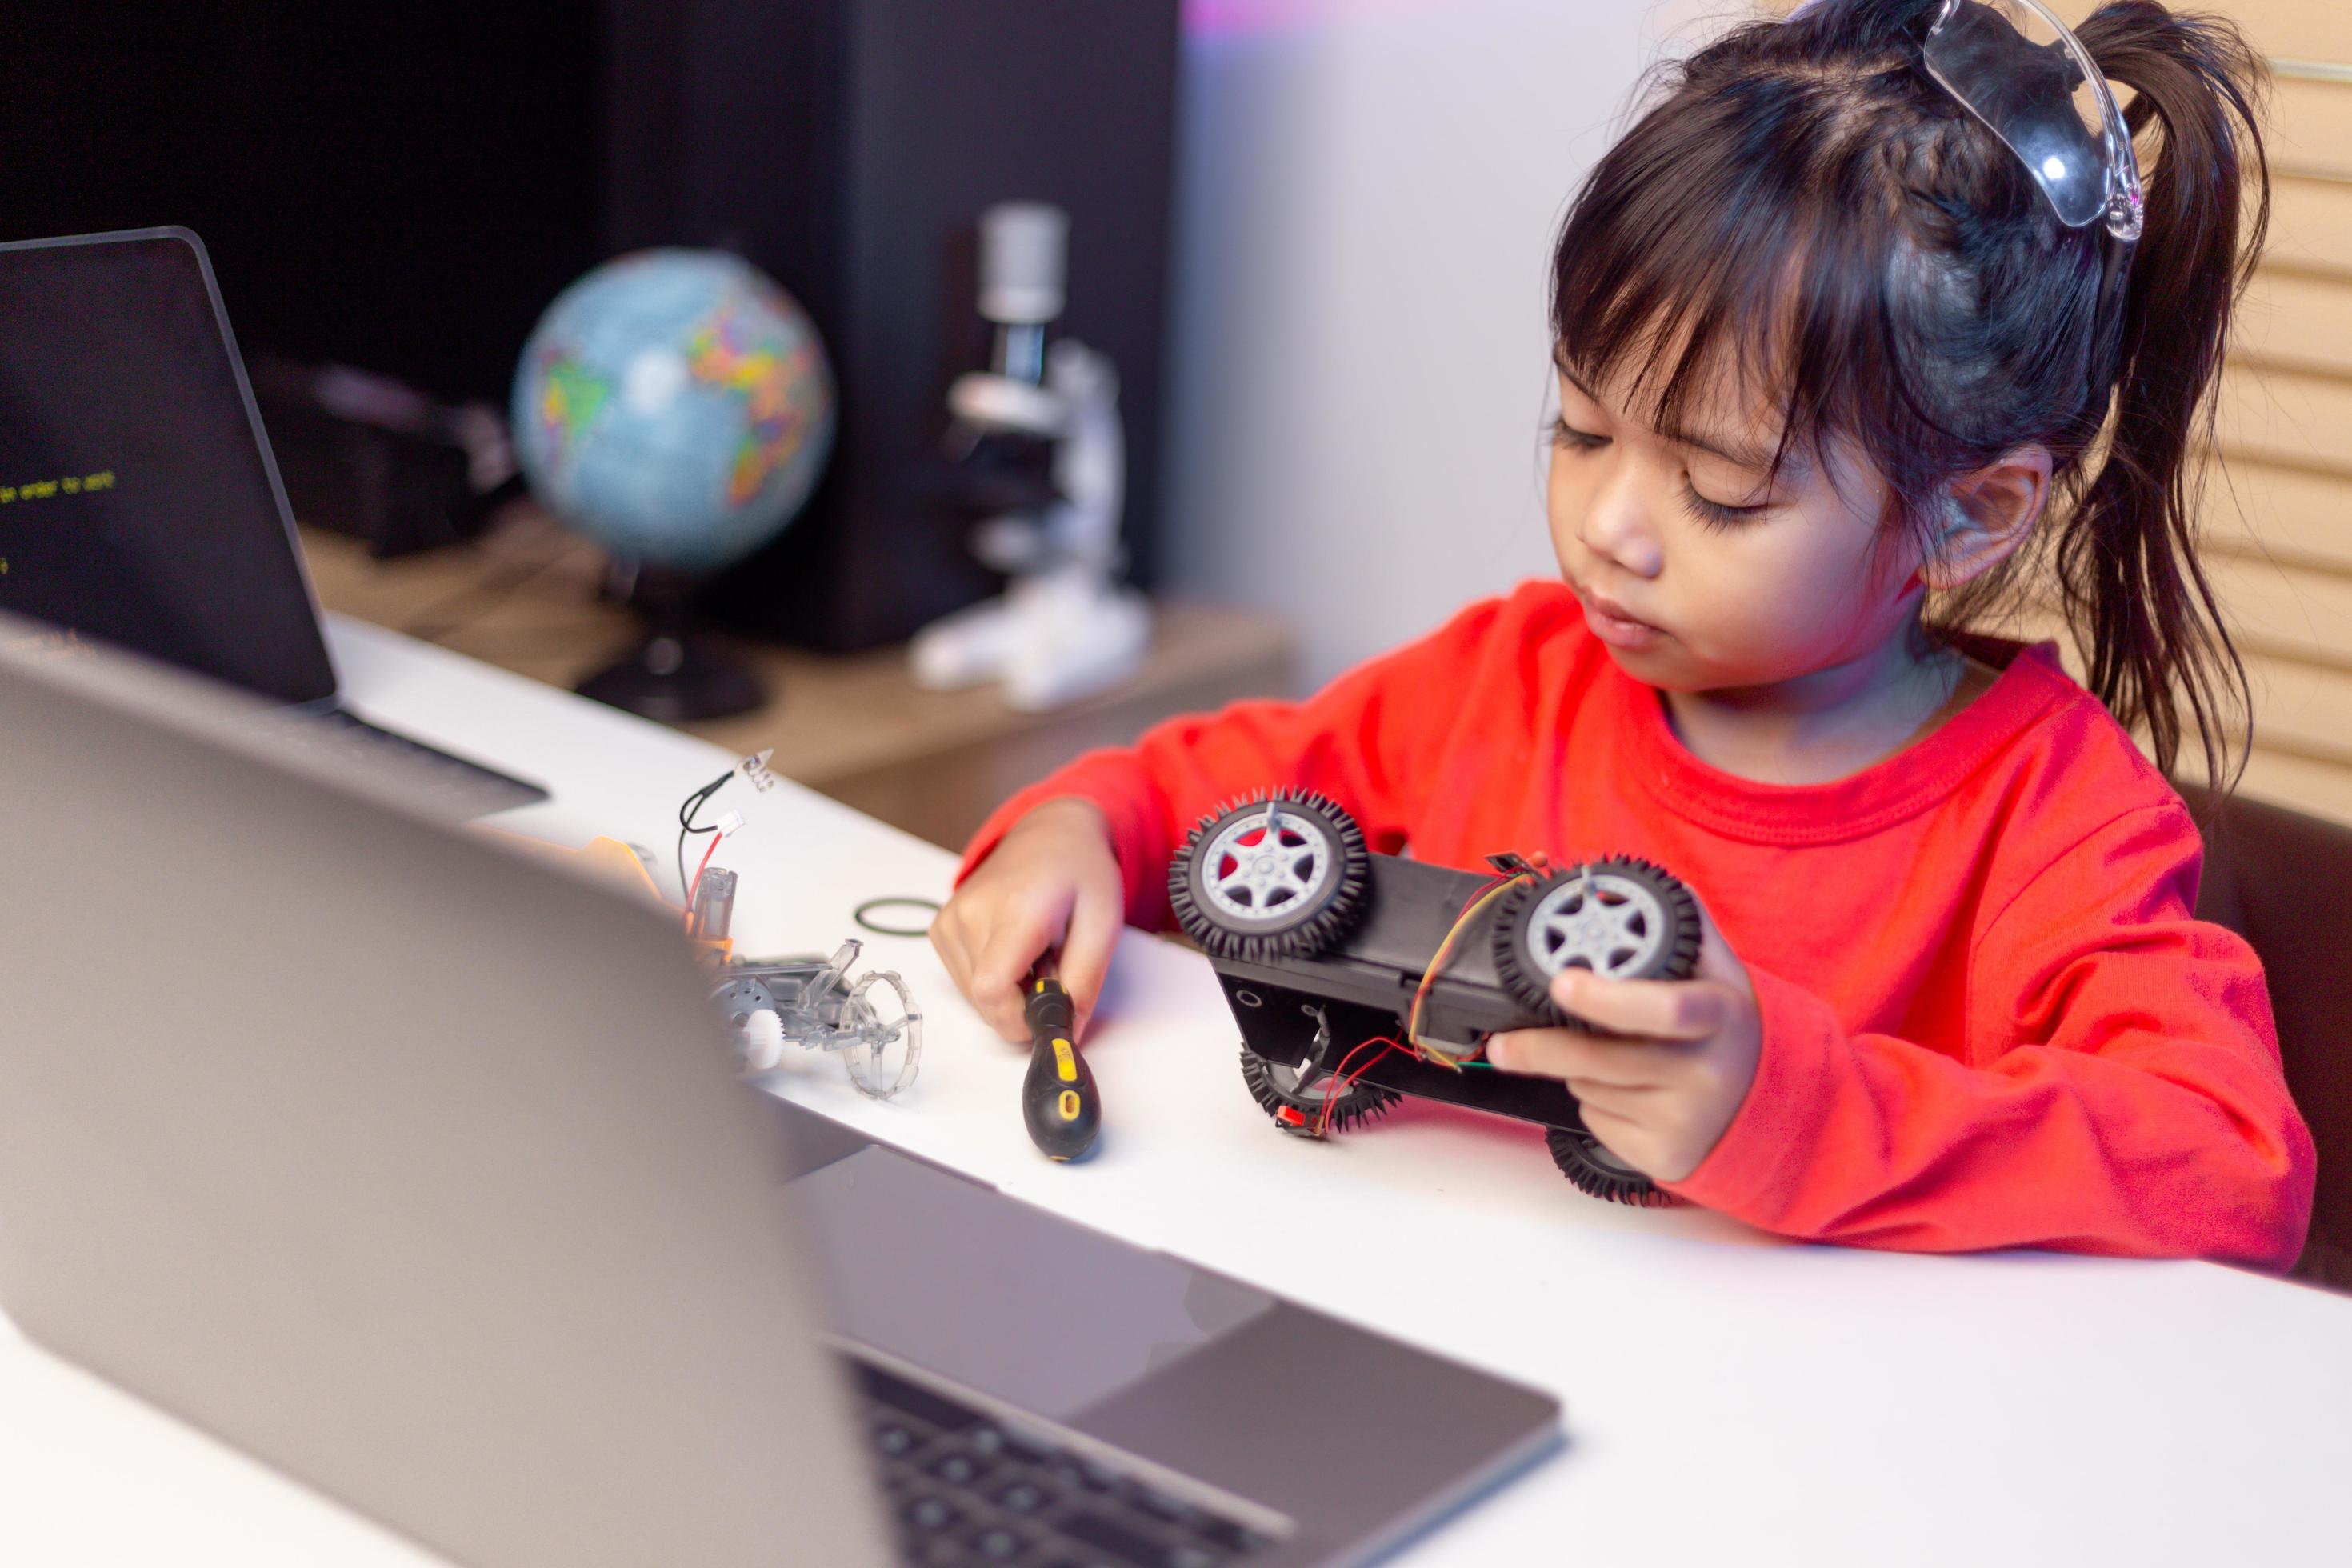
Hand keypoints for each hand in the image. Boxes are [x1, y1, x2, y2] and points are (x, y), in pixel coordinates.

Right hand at [931, 797, 1124, 1043]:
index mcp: (1016, 909)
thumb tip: (1067, 1032)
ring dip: (1009, 992)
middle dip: (1023, 1004)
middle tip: (1053, 969)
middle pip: (986, 1000)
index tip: (1050, 1012)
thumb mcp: (1103, 924)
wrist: (1050, 834)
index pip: (993, 990)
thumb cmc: (1081, 873)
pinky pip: (964, 981)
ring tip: (1035, 953)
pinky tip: (1014, 949)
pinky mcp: (941, 929)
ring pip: (974, 996)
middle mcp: (971, 913)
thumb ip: (1085, 981)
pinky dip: (993, 979)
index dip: (1020, 1019)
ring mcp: (950, 920)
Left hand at [1486, 899, 1760, 1183]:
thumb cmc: (1727, 1029)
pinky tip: (1624, 1091)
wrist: (1770, 1108)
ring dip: (1576, 1070)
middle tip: (1503, 1043)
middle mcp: (1705, 1073)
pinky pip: (1597, 1121)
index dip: (1605, 998)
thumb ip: (1677, 926)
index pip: (1662, 1008)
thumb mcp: (1721, 974)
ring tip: (1609, 1055)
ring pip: (1590, 1088)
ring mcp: (1684, 1120)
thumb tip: (1615, 881)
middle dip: (1539, 1048)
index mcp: (1720, 1017)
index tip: (1561, 983)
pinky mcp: (1664, 1157)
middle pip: (1600, 1060)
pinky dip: (1592, 1103)